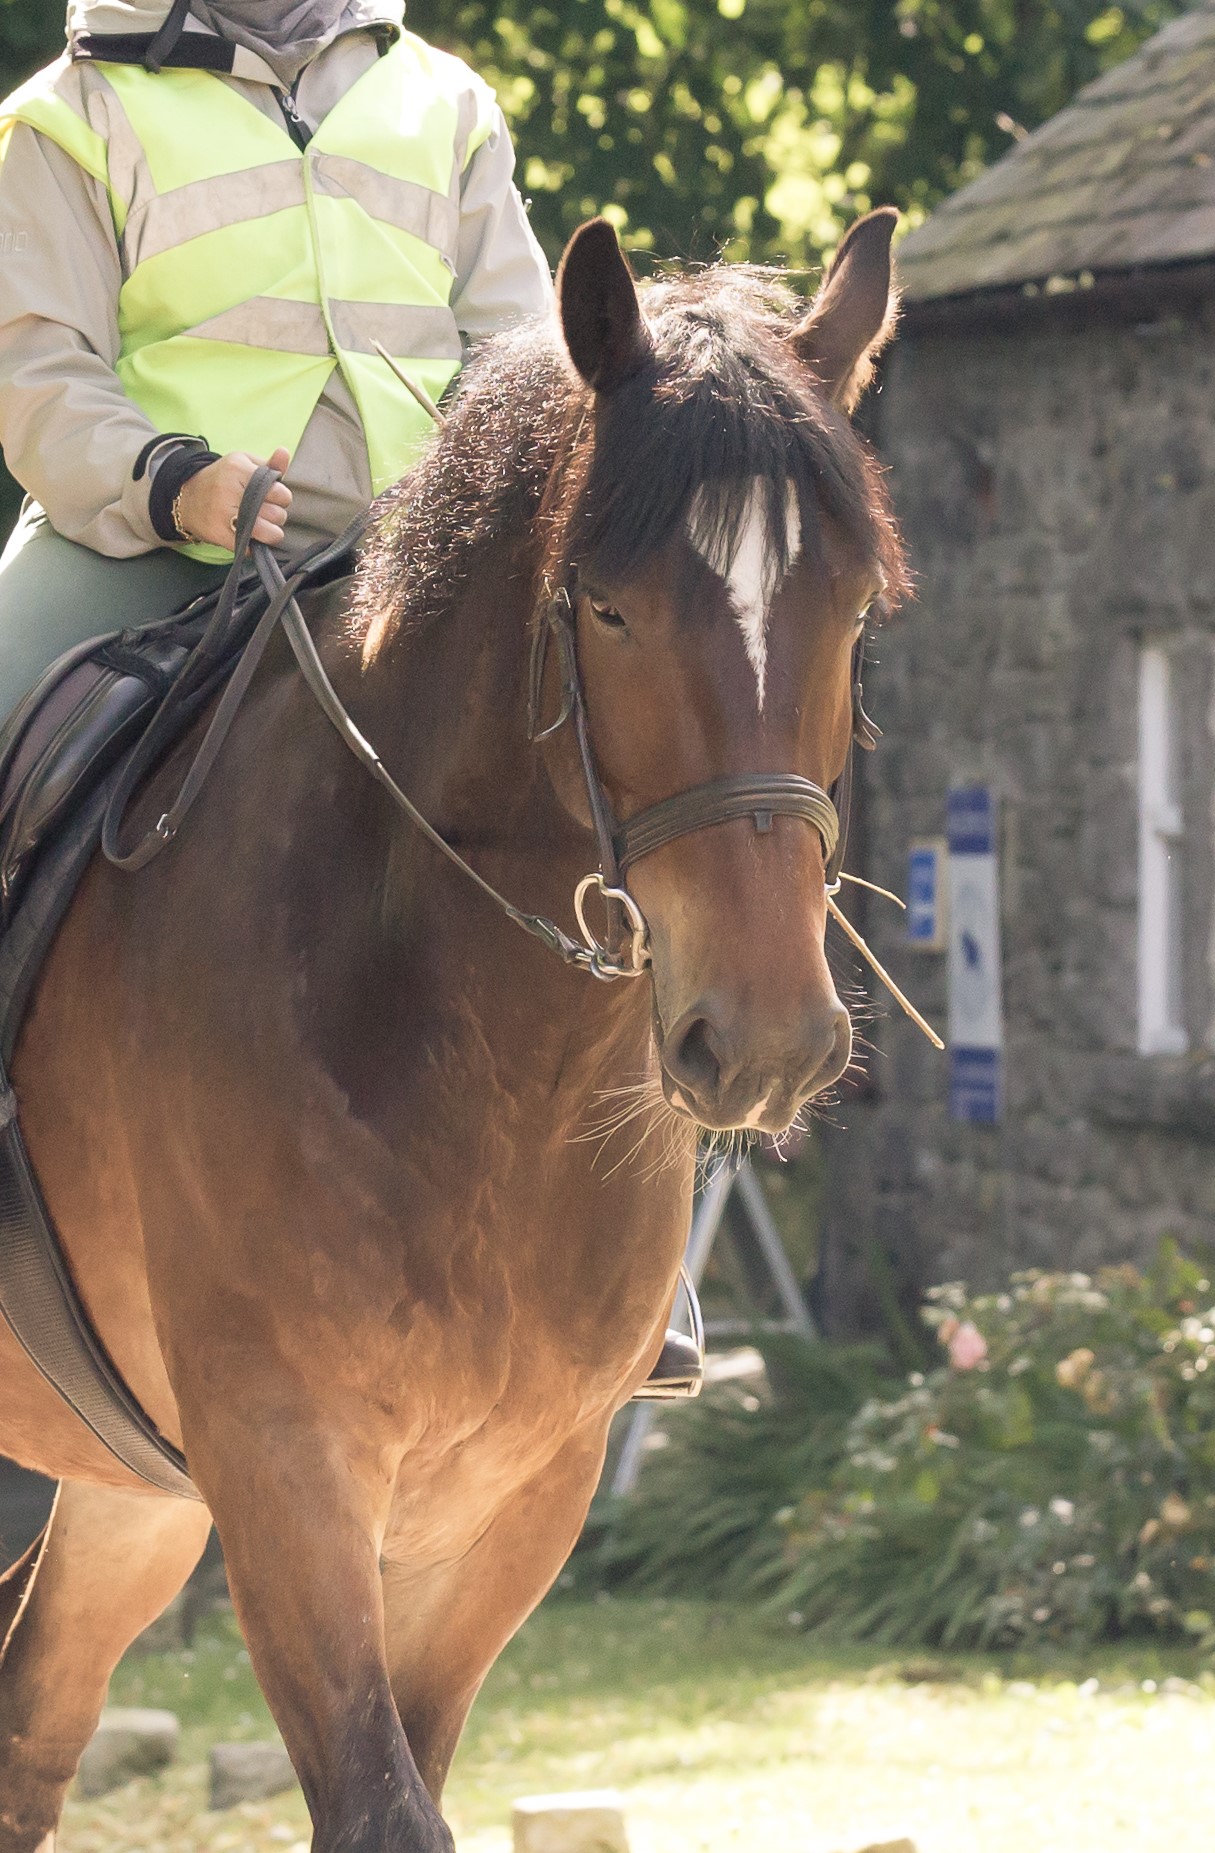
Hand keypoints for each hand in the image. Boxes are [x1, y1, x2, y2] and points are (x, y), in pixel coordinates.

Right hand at [175, 446, 292, 547]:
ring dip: (270, 533)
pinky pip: (252, 547)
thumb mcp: (242, 464)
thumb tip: (284, 452)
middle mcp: (231, 491)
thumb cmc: (222, 479)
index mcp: (239, 470)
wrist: (187, 498)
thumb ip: (268, 464)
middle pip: (277, 515)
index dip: (282, 498)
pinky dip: (254, 545)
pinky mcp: (221, 535)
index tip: (273, 498)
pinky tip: (247, 534)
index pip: (280, 493)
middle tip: (264, 512)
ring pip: (269, 533)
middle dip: (276, 516)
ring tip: (261, 526)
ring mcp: (224, 515)